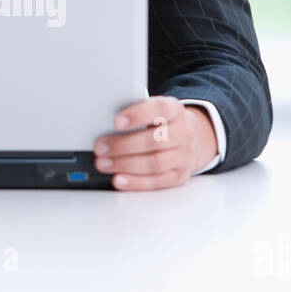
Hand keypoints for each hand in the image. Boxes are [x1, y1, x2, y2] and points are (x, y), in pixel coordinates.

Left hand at [92, 96, 215, 190]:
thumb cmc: (162, 124)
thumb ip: (135, 114)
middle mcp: (183, 132)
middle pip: (154, 140)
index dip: (137, 115)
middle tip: (100, 148)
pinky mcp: (179, 176)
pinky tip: (119, 179)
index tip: (116, 122)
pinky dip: (135, 182)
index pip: (159, 109)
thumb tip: (104, 124)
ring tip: (103, 163)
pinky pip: (157, 181)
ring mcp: (184, 156)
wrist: (190, 140)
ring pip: (155, 163)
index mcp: (174, 110)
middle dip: (122, 145)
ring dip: (125, 164)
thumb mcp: (153, 111)